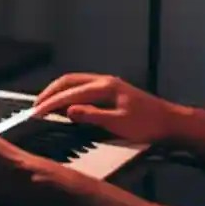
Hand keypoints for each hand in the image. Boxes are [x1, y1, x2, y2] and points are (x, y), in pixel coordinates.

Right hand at [32, 73, 183, 144]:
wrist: (170, 122)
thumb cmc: (147, 125)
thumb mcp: (119, 124)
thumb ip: (93, 116)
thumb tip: (68, 111)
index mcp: (105, 87)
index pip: (70, 93)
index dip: (51, 104)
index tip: (35, 114)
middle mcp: (104, 81)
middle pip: (68, 81)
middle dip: (49, 93)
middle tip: (35, 107)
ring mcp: (108, 83)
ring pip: (74, 81)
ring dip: (58, 91)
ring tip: (45, 105)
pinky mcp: (111, 89)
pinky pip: (82, 86)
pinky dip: (68, 93)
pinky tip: (65, 104)